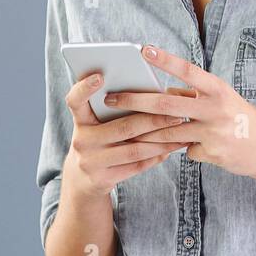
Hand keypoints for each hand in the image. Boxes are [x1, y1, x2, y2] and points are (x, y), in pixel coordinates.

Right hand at [63, 69, 184, 198]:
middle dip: (154, 120)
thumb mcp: (95, 123)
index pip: (75, 101)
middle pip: (123, 127)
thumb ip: (111, 109)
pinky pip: (136, 166)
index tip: (100, 76)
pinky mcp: (103, 179)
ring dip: (162, 141)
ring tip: (181, 132)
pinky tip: (170, 148)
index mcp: (80, 120)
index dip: (84, 88)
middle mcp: (82, 140)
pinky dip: (155, 156)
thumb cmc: (97, 139)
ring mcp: (91, 161)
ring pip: (134, 150)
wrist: (82, 178)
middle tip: (177, 113)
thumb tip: (148, 91)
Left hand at [100, 44, 255, 182]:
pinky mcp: (212, 154)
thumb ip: (192, 95)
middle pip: (166, 105)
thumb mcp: (221, 99)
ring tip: (126, 133)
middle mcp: (215, 108)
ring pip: (168, 134)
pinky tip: (194, 149)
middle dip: (134, 101)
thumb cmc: (240, 118)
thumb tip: (161, 93)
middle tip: (109, 98)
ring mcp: (213, 132)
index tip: (143, 50)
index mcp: (217, 89)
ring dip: (145, 134)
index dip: (164, 60)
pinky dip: (183, 150)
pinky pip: (185, 151)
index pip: (187, 70)